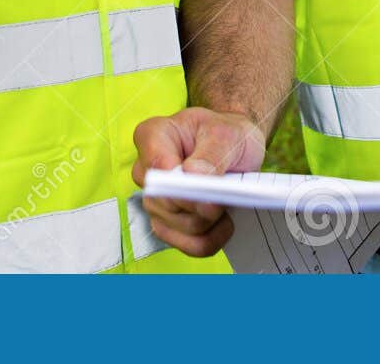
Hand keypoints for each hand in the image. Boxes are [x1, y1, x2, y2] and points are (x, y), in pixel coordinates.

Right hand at [132, 107, 265, 256]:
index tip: (209, 195)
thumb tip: (193, 175)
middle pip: (167, 204)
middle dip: (201, 207)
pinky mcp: (167, 224)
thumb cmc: (225, 134)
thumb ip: (211, 153)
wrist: (233, 145)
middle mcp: (146, 170)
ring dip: (209, 223)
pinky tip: (225, 225)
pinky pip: (186, 244)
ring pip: (178, 228)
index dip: (182, 188)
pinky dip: (210, 240)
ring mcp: (154, 200)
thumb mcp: (226, 133)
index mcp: (153, 136)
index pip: (157, 169)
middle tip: (227, 197)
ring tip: (228, 204)